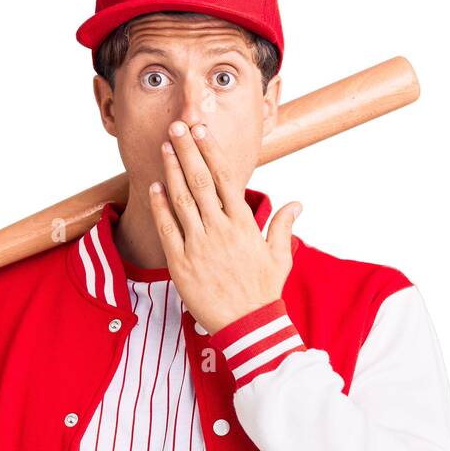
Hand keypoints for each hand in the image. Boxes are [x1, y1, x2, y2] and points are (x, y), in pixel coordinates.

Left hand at [148, 120, 301, 334]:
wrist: (247, 324)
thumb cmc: (263, 291)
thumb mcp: (279, 256)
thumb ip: (282, 226)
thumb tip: (296, 203)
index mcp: (244, 223)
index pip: (225, 178)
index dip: (211, 152)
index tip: (202, 131)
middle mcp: (221, 229)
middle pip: (200, 181)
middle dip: (187, 151)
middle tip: (176, 126)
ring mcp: (199, 244)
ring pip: (182, 200)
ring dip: (171, 171)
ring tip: (164, 147)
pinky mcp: (181, 262)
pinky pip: (167, 229)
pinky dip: (160, 207)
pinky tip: (154, 187)